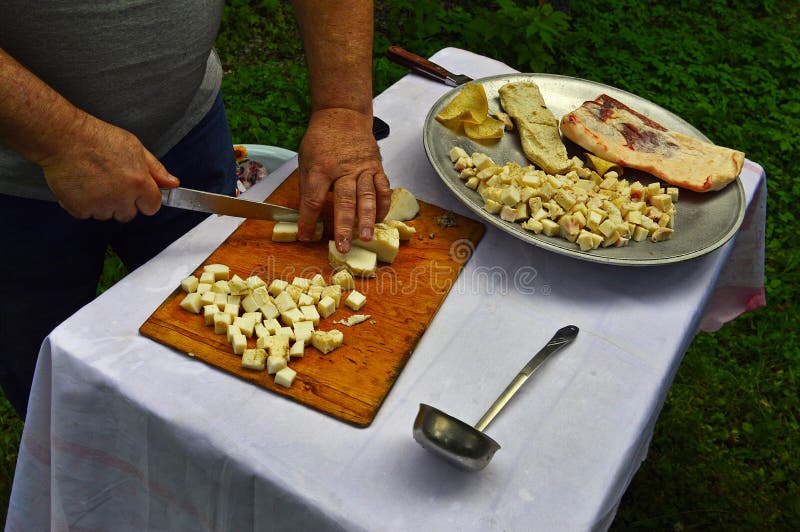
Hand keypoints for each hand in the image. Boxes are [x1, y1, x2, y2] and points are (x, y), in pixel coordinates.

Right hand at [41, 113, 178, 221]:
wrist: (63, 137)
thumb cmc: (98, 138)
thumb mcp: (135, 147)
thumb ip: (156, 169)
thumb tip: (173, 184)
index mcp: (139, 183)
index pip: (153, 207)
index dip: (145, 199)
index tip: (137, 192)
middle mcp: (122, 197)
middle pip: (129, 214)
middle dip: (123, 203)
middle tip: (111, 182)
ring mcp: (100, 205)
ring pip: (108, 215)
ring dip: (103, 204)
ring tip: (94, 181)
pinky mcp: (80, 209)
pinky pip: (87, 214)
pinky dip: (83, 205)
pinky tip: (81, 186)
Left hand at [295, 108, 390, 251]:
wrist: (343, 114)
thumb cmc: (321, 139)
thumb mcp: (306, 160)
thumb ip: (309, 187)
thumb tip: (307, 215)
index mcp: (320, 168)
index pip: (313, 199)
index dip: (308, 220)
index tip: (305, 236)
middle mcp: (343, 170)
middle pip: (344, 201)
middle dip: (343, 226)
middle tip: (343, 246)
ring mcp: (362, 168)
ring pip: (367, 197)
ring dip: (366, 219)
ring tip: (366, 237)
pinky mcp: (376, 167)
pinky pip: (382, 188)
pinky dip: (382, 205)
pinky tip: (379, 220)